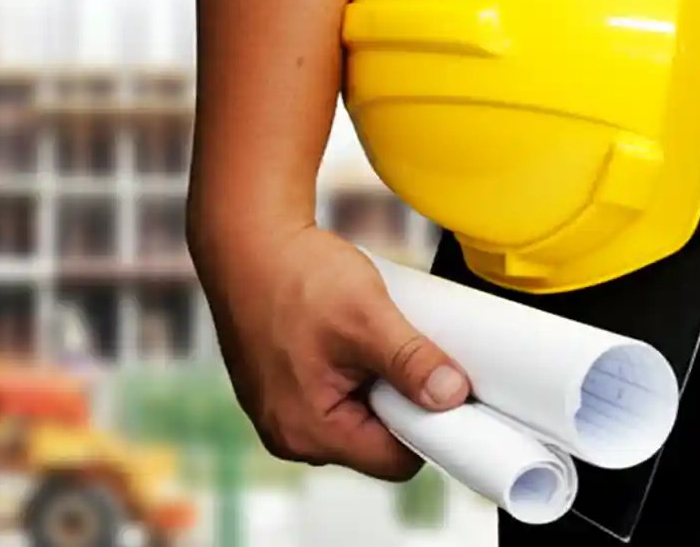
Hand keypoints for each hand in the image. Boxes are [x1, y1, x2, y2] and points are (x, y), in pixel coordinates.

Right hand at [191, 223, 472, 480]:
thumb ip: (412, 361)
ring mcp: (278, 414)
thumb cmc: (293, 275)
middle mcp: (288, 434)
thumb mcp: (366, 316)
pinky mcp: (276, 393)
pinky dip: (349, 375)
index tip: (439, 383)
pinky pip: (331, 400)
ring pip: (354, 420)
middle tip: (397, 350)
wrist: (246, 240)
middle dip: (397, 402)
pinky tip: (347, 339)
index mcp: (308, 431)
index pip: (395, 461)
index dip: (426, 424)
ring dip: (373, 386)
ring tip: (367, 339)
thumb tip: (453, 395)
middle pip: (374, 444)